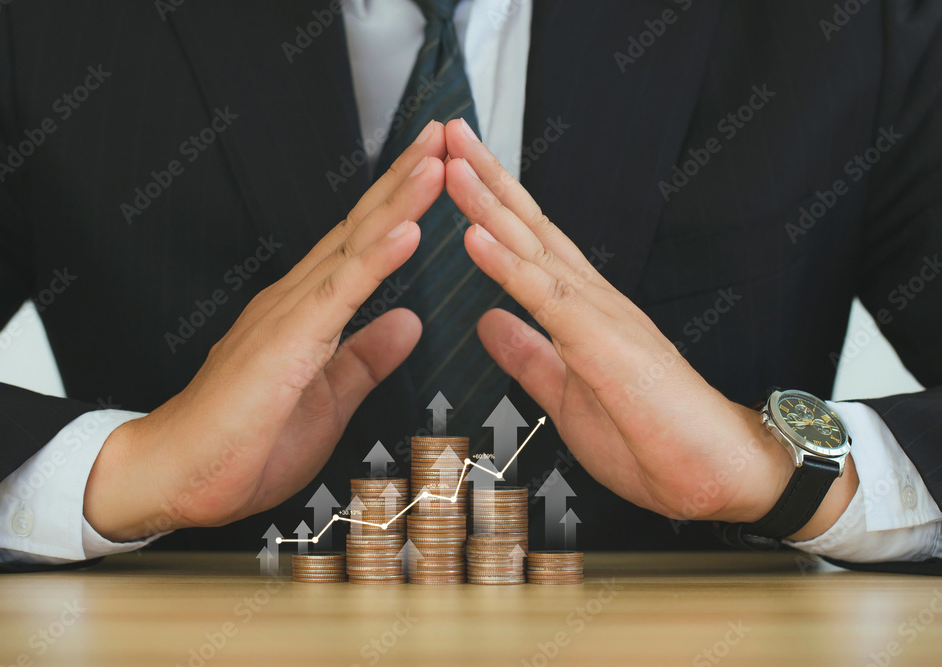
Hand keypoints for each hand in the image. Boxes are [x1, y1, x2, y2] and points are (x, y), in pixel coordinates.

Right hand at [83, 122, 446, 541]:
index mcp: (308, 312)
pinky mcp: (282, 345)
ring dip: (397, 204)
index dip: (400, 204)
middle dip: (404, 181)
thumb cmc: (244, 445)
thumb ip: (366, 358)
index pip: (361, 246)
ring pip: (351, 249)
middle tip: (444, 134)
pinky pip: (336, 296)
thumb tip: (409, 321)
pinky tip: (405, 231)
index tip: (437, 167)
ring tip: (435, 163)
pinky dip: (373, 261)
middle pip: (359, 229)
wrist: (175, 478)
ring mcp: (286, 317)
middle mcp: (296, 300)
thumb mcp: (328, 399)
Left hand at [443, 119, 856, 538]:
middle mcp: (591, 299)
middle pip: (529, 226)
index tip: (456, 170)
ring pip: (534, 248)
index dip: (491, 204)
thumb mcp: (565, 394)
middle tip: (448, 132)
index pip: (529, 244)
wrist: (716, 473)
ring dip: (489, 202)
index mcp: (582, 311)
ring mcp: (599, 315)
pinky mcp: (603, 343)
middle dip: (486, 178)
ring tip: (453, 162)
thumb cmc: (651, 437)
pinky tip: (475, 234)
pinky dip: (507, 264)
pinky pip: (547, 297)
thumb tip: (489, 322)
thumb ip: (528, 355)